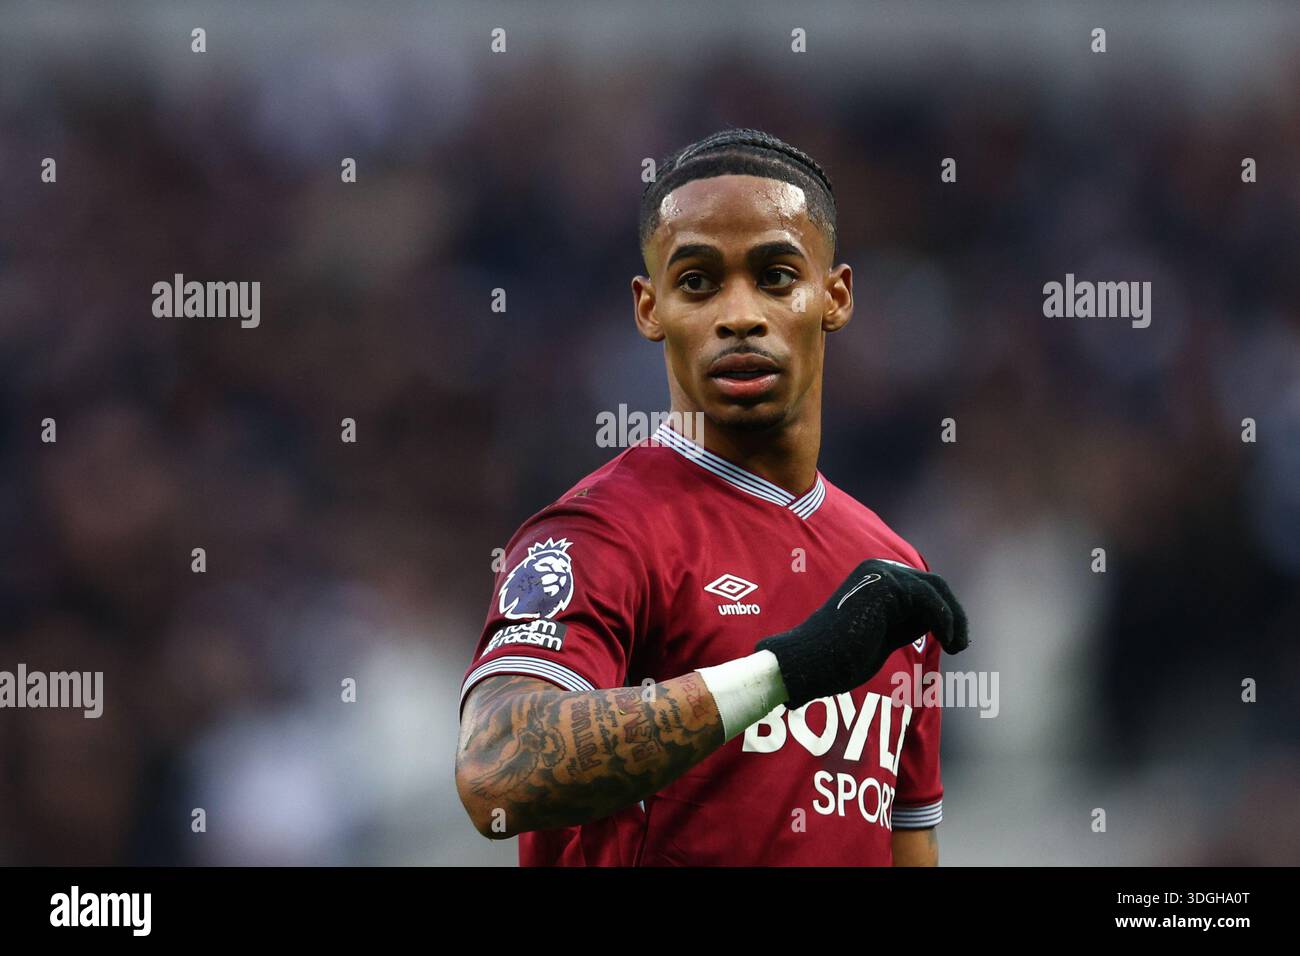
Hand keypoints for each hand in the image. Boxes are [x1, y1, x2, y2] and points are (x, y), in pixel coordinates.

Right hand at [755, 558, 968, 709]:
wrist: (813, 661)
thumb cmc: (841, 656)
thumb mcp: (884, 634)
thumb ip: (907, 621)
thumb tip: (939, 620)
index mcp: (875, 577)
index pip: (923, 588)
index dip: (944, 613)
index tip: (953, 641)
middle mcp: (878, 568)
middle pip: (934, 584)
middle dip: (954, 614)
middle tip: (960, 645)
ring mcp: (881, 573)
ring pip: (935, 589)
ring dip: (954, 619)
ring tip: (957, 647)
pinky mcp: (885, 586)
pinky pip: (928, 598)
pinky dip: (944, 619)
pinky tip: (946, 640)